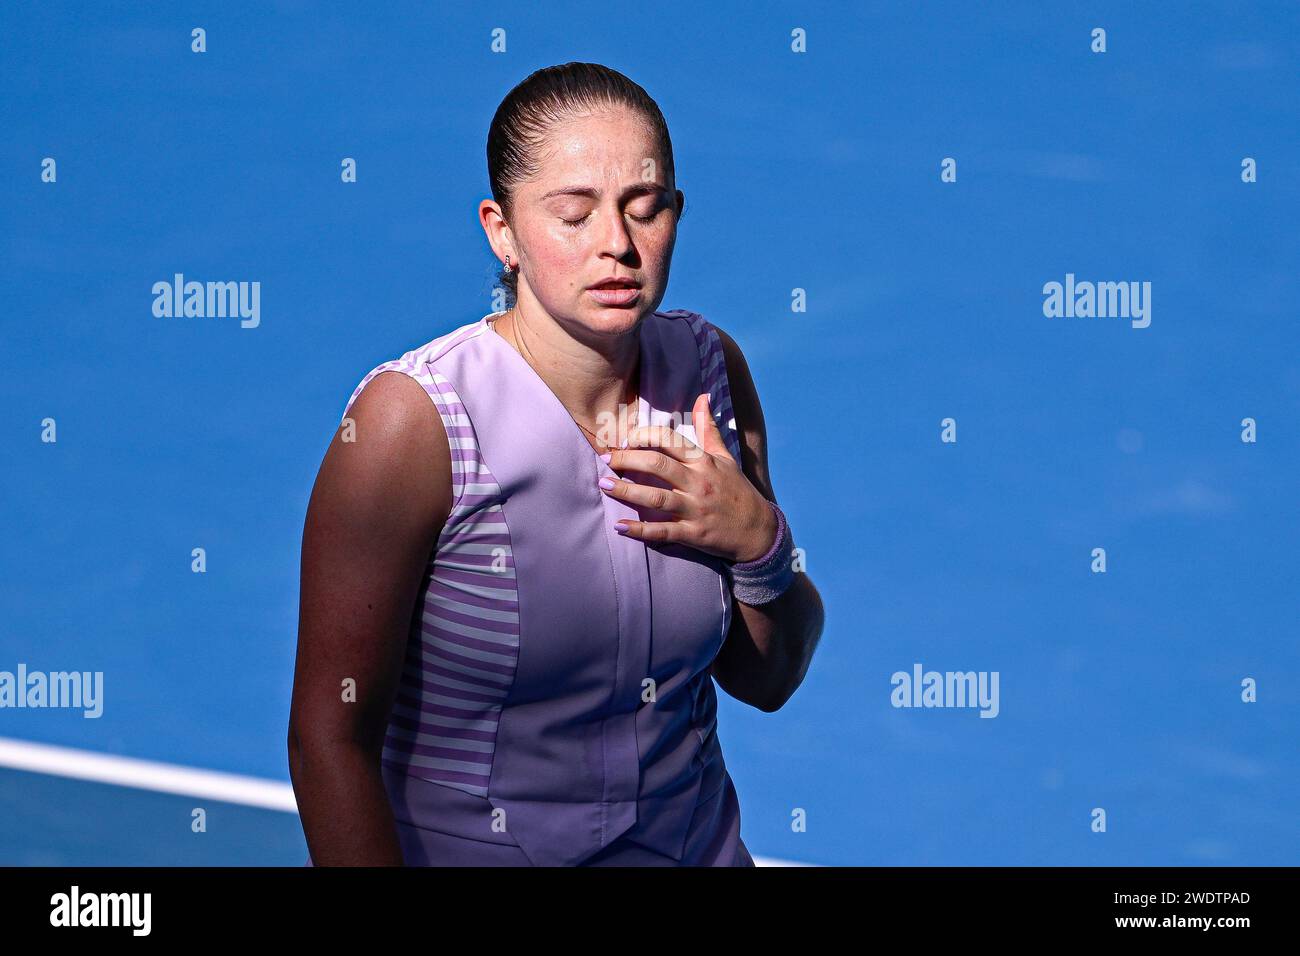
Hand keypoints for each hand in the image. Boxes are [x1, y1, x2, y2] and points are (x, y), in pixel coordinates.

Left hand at [596, 393, 777, 563]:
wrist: (759, 531)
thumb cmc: (738, 491)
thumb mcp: (726, 457)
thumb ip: (709, 428)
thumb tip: (702, 397)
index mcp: (704, 462)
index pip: (671, 440)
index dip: (645, 435)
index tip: (626, 438)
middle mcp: (699, 483)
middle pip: (658, 465)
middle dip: (627, 459)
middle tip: (605, 458)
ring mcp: (696, 509)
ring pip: (656, 497)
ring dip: (627, 491)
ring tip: (604, 485)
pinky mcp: (694, 534)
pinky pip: (663, 531)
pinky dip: (640, 529)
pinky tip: (620, 526)